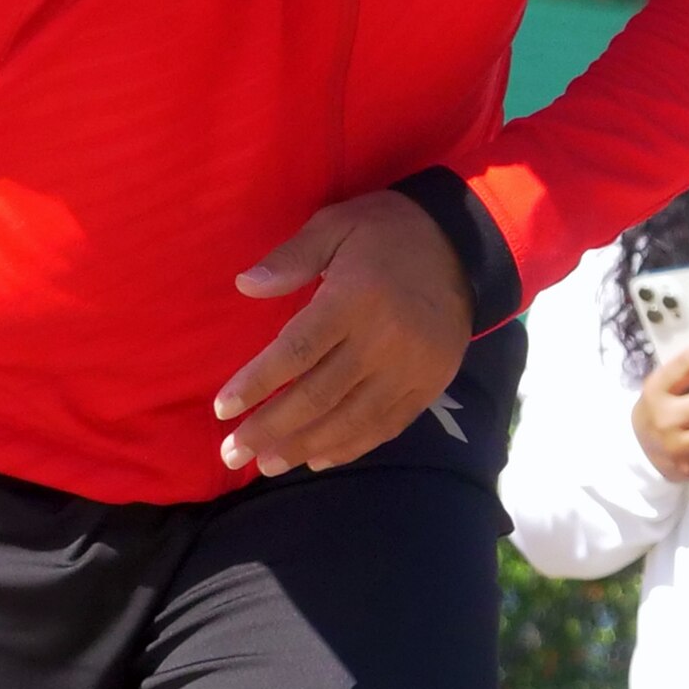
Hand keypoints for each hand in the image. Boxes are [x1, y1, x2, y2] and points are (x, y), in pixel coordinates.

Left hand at [219, 191, 478, 474]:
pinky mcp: (430, 384)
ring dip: (304, 447)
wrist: (465, 245)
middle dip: (270, 428)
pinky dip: (350, 447)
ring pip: (350, 419)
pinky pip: (386, 425)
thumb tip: (245, 286)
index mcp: (355, 299)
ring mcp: (410, 368)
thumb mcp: (336, 224)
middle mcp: (383, 341)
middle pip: (318, 395)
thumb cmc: (388, 232)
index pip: (296, 351)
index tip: (223, 410)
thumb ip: (292, 257)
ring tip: (266, 464)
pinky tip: (318, 459)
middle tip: (232, 452)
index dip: (257, 384)